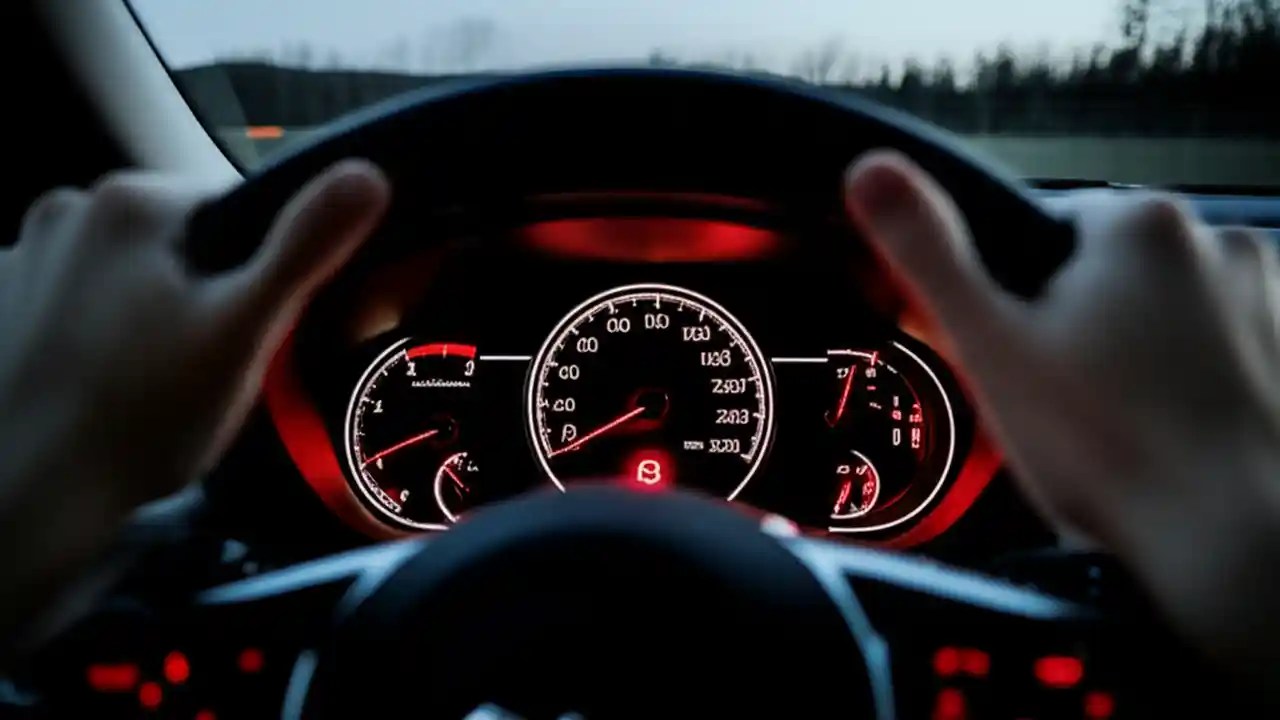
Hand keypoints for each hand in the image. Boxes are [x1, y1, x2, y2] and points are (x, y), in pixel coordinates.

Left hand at [0, 160, 389, 641]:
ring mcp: (20, 260)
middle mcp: (64, 212)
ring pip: (123, 274)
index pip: (228, 209)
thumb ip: (305, 247)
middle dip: (198, 290)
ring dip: (144, 310)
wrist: (31, 499)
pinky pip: (74, 303)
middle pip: (174, 241)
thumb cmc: (143, 419)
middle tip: (204, 362)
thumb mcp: (246, 332)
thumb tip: (367, 174)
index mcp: (131, 202)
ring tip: (150, 382)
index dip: (253, 270)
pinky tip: (103, 385)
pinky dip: (94, 333)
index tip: (245, 328)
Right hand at [844, 151, 1278, 690]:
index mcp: (1137, 224)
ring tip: (1115, 427)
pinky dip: (1182, 383)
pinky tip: (1164, 436)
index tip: (1016, 355)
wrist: (1234, 546)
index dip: (1015, 297)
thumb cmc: (1114, 452)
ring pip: (1157, 314)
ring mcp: (1266, 299)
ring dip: (1132, 353)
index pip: (1045, 231)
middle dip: (1073, 327)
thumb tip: (869, 171)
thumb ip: (929, 254)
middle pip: (1104, 273)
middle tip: (1059, 403)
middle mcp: (1218, 241)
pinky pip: (1208, 350)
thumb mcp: (990, 348)